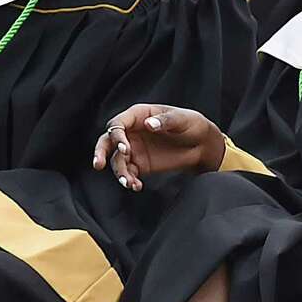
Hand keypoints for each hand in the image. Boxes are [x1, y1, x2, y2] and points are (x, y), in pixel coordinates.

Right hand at [93, 104, 224, 190]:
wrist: (202, 145)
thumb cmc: (192, 124)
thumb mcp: (182, 119)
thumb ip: (166, 121)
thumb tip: (149, 124)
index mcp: (139, 115)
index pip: (119, 123)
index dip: (117, 135)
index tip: (124, 148)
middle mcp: (132, 131)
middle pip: (107, 140)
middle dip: (100, 152)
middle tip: (99, 164)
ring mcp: (134, 148)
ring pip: (116, 160)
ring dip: (119, 172)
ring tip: (129, 182)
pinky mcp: (140, 164)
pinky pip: (128, 172)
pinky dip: (129, 180)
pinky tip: (136, 186)